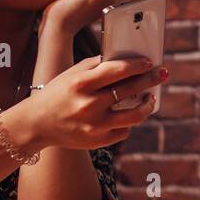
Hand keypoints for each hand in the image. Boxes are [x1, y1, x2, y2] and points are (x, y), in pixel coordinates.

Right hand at [9, 55, 166, 150]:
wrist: (37, 123)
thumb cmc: (59, 92)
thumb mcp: (73, 73)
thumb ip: (98, 65)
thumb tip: (129, 58)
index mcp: (81, 83)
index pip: (118, 70)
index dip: (138, 65)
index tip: (150, 62)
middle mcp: (89, 105)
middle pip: (131, 90)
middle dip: (151, 80)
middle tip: (162, 74)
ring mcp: (94, 125)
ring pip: (136, 115)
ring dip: (148, 105)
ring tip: (151, 98)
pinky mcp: (98, 141)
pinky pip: (124, 130)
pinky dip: (129, 121)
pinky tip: (130, 113)